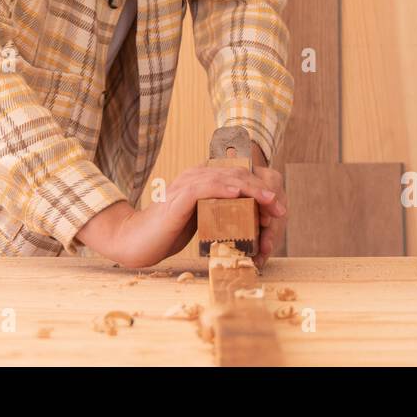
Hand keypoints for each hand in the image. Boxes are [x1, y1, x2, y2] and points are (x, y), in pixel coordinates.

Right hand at [83, 164, 285, 268]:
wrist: (137, 241)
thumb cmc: (168, 232)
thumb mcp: (201, 218)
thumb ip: (219, 211)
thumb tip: (248, 217)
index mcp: (202, 178)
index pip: (239, 175)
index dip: (261, 188)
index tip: (277, 209)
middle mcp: (195, 175)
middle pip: (237, 174)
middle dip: (262, 190)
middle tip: (280, 207)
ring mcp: (186, 184)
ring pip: (225, 178)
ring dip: (250, 190)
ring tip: (269, 201)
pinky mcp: (178, 197)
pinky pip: (204, 187)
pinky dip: (223, 189)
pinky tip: (238, 194)